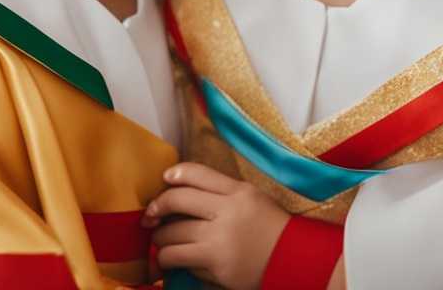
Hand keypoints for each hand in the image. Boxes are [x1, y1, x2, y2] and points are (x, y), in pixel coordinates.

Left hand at [143, 163, 288, 289]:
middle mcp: (228, 213)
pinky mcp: (217, 268)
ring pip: (171, 237)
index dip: (173, 174)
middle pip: (176, 202)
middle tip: (150, 217)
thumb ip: (221, 191)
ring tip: (161, 242)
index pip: (196, 173)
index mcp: (238, 192)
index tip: (164, 180)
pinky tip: (175, 261)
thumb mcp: (251, 197)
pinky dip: (174, 261)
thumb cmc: (269, 226)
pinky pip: (183, 261)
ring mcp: (220, 242)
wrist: (292, 260)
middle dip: (156, 209)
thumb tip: (180, 188)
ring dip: (160, 241)